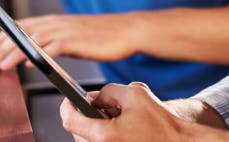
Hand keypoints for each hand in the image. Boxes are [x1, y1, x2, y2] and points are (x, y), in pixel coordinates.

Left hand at [0, 13, 136, 70]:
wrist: (124, 30)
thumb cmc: (99, 36)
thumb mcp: (68, 36)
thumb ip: (49, 43)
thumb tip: (29, 56)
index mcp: (51, 21)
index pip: (17, 27)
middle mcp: (55, 23)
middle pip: (20, 33)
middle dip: (0, 49)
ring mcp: (65, 30)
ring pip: (33, 39)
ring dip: (14, 53)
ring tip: (1, 66)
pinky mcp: (77, 40)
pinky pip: (54, 47)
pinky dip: (40, 54)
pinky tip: (29, 63)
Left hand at [60, 82, 189, 141]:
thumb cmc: (161, 122)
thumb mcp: (135, 93)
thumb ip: (108, 91)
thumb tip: (93, 98)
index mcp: (104, 135)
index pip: (69, 120)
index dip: (67, 106)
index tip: (70, 98)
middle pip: (76, 131)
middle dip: (84, 115)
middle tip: (99, 105)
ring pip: (87, 139)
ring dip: (94, 126)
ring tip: (115, 118)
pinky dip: (104, 135)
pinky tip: (121, 129)